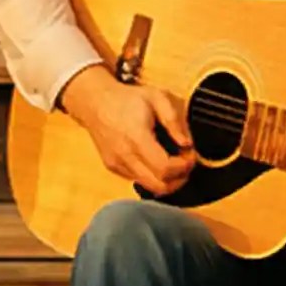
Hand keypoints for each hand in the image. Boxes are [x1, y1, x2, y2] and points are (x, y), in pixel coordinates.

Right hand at [59, 65, 196, 194]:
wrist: (94, 102)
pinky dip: (153, 176)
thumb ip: (174, 120)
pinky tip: (157, 159)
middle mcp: (124, 156)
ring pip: (149, 186)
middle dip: (179, 178)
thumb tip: (187, 144)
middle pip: (159, 186)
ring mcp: (117, 164)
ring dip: (167, 179)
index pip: (165, 169)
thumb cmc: (127, 98)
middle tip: (186, 162)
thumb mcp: (157, 98)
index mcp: (136, 138)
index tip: (191, 155)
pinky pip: (139, 180)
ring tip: (174, 161)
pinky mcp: (113, 168)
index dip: (184, 167)